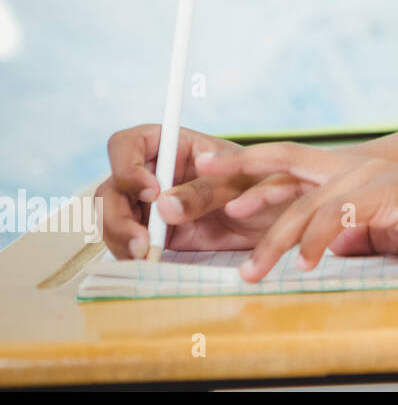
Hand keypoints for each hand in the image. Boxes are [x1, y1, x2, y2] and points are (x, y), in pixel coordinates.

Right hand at [98, 125, 317, 258]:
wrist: (278, 221)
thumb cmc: (266, 186)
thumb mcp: (241, 184)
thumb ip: (204, 192)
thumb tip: (163, 206)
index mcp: (173, 145)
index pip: (128, 144)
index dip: (128, 165)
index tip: (151, 191)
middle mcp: (154, 173)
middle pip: (112, 186)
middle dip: (117, 213)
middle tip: (141, 239)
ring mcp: (151, 205)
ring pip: (112, 217)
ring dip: (120, 237)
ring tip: (144, 254)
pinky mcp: (157, 233)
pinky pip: (129, 242)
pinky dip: (131, 253)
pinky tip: (146, 261)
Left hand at [194, 144, 397, 281]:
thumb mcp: (383, 230)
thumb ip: (352, 231)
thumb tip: (325, 245)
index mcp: (351, 171)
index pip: (289, 162)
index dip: (249, 165)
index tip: (209, 170)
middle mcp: (356, 165)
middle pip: (285, 167)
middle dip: (239, 175)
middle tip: (199, 184)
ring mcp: (372, 176)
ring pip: (306, 204)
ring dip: (274, 241)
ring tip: (252, 273)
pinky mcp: (390, 192)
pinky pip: (340, 216)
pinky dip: (317, 241)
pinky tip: (306, 265)